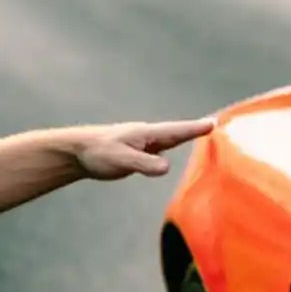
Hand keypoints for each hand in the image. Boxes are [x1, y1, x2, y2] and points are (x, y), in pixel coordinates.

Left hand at [75, 118, 214, 180]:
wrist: (76, 151)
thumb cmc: (98, 153)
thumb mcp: (121, 159)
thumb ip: (144, 163)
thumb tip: (167, 167)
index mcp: (147, 134)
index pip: (177, 131)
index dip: (195, 128)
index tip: (213, 123)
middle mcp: (148, 136)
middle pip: (177, 132)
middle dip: (195, 128)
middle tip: (214, 124)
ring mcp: (144, 144)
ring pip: (170, 138)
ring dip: (186, 134)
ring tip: (203, 130)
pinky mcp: (138, 152)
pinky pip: (162, 147)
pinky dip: (174, 144)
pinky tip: (176, 145)